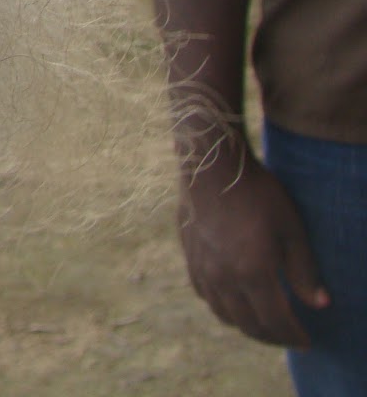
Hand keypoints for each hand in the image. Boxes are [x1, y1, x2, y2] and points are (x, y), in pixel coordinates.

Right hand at [178, 155, 327, 346]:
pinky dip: (221, 306)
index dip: (293, 336)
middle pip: (248, 324)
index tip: (307, 341)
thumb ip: (304, 271)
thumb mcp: (291, 229)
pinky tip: (232, 300)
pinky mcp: (189, 256)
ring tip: (262, 323)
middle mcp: (223, 277)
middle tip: (287, 336)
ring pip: (223, 313)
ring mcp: (203, 268)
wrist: (212, 166)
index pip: (275, 321)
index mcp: (252, 273)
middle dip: (271, 336)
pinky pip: (204, 294)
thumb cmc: (258, 194)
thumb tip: (319, 304)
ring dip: (245, 325)